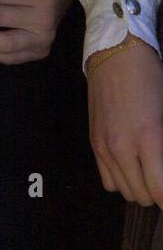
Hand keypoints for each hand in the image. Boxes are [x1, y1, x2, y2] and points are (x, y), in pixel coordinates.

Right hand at [88, 38, 162, 207]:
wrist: (115, 53)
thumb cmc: (150, 78)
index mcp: (148, 140)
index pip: (160, 192)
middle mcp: (122, 148)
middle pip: (142, 196)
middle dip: (158, 192)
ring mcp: (104, 147)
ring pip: (124, 191)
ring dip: (140, 188)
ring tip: (150, 172)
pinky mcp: (94, 142)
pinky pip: (107, 180)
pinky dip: (121, 180)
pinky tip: (131, 166)